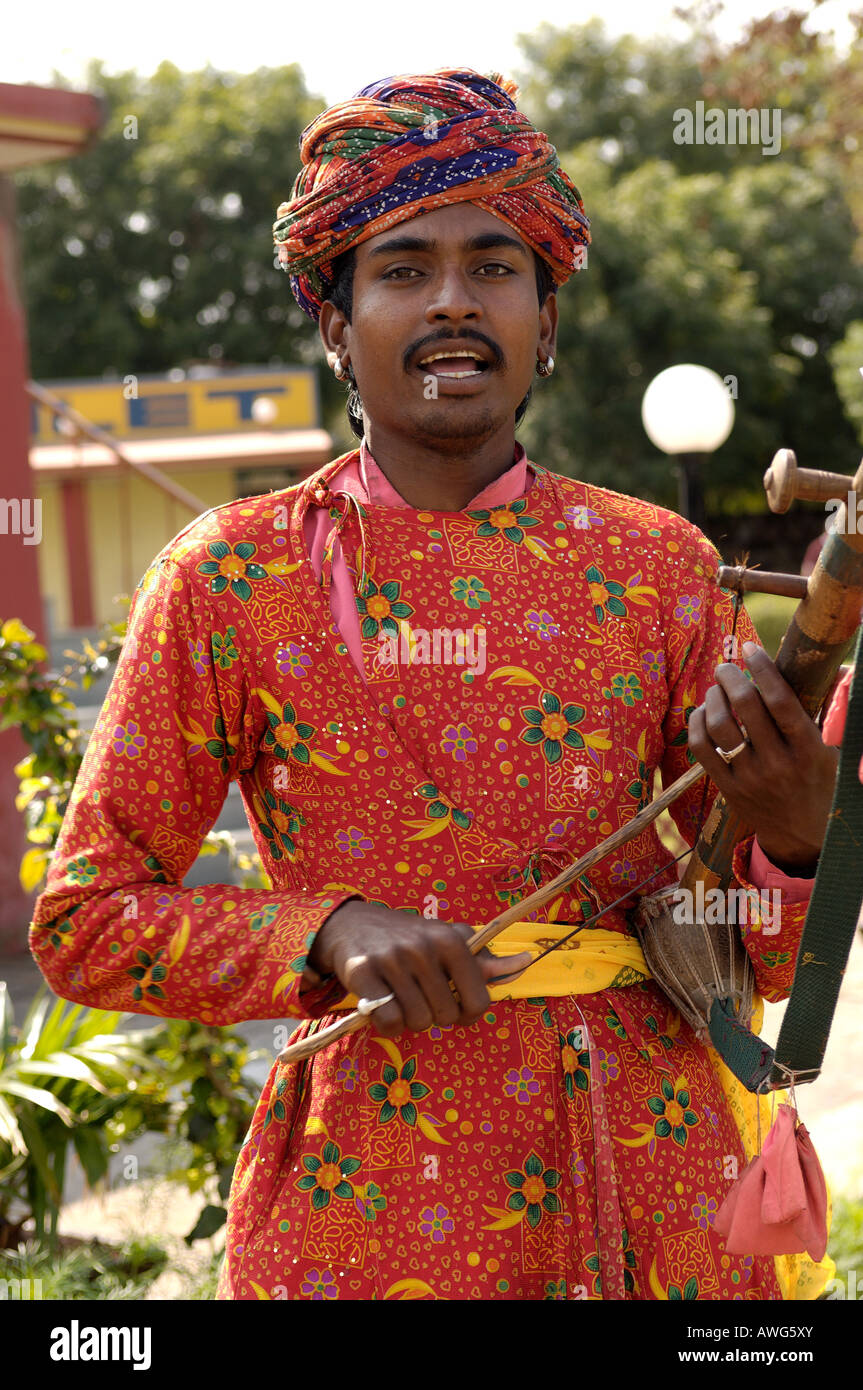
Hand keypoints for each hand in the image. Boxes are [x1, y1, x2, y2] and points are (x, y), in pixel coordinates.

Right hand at [306, 900, 531, 1038]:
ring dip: (410, 1021)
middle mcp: (423, 947)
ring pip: (417, 1021)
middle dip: (435, 1015)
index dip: (469, 1014)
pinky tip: (382, 1007)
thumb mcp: (447, 941)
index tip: (458, 1009)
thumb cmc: (408, 937)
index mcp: (451, 940)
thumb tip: (526, 962)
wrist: (350, 923)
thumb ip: (484, 959)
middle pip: (446, 1016)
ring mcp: (392, 959)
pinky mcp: (362, 974)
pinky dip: (388, 1025)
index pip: (478, 1000)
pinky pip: (388, 1022)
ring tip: (402, 1000)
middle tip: (421, 996)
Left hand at [686, 641, 839, 874]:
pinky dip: (697, 723)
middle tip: (726, 666)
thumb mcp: (829, 751)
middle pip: (745, 706)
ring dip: (713, 697)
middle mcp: (778, 763)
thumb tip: (834, 668)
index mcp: (808, 750)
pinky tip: (703, 713)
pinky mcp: (729, 789)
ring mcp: (751, 778)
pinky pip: (702, 749)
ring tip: (716, 688)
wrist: (804, 835)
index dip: (763, 668)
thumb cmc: (819, 782)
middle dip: (730, 676)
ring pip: (720, 725)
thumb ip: (821, 713)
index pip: (781, 700)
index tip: (750, 648)